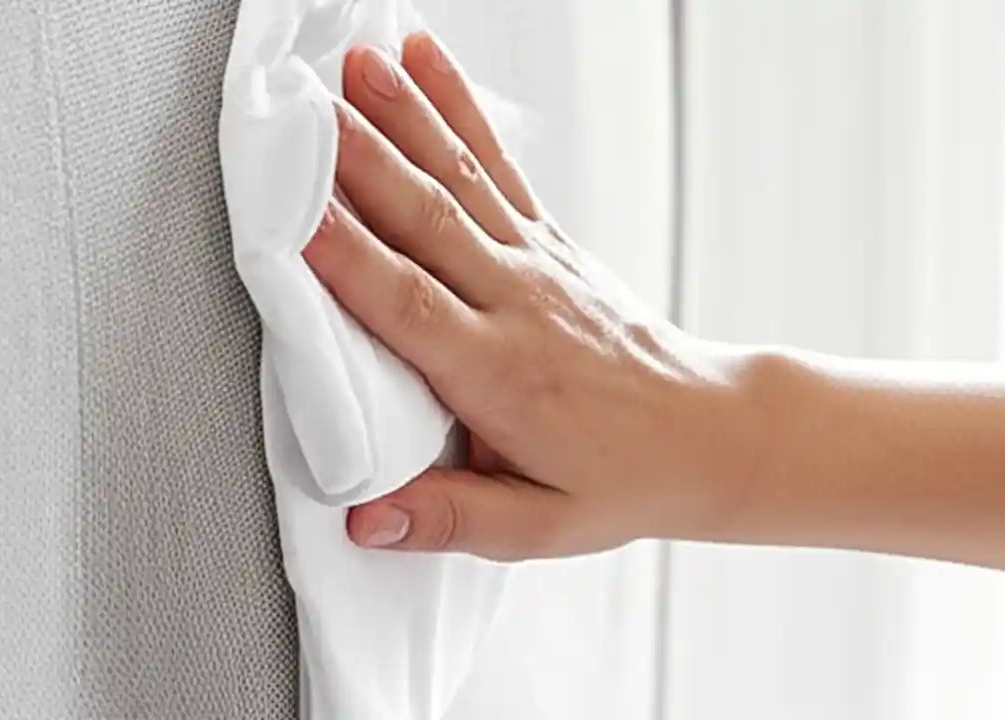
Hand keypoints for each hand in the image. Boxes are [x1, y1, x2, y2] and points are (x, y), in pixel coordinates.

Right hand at [302, 33, 756, 560]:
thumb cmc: (619, 477)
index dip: (349, 258)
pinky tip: (425, 62)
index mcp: (500, 376)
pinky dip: (460, 109)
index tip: (297, 211)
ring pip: (460, 178)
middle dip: (362, 161)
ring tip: (355, 66)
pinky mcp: (548, 240)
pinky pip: (499, 166)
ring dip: (405, 116)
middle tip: (305, 111)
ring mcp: (535, 262)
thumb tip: (366, 517)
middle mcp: (515, 304)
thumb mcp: (538, 529)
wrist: (707, 431)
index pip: (410, 306)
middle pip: (427, 221)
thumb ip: (450, 519)